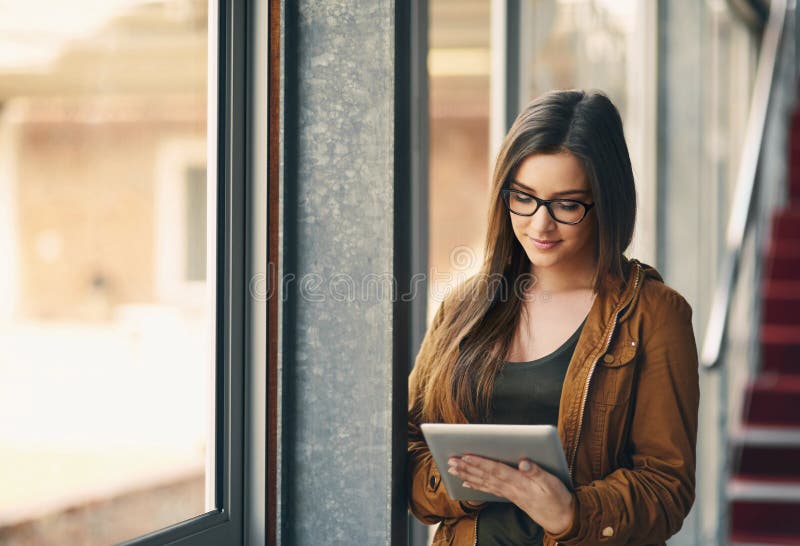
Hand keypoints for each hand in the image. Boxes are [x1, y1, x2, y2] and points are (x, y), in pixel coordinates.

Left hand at [447, 455, 574, 534]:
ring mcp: (509, 494)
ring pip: (484, 483)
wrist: (561, 518)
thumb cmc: (558, 498)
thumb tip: (523, 462)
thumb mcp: (552, 483)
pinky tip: (466, 483)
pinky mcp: (510, 496)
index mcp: (520, 483)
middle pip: (485, 476)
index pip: (496, 470)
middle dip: (467, 468)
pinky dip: (476, 486)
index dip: (480, 463)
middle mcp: (511, 489)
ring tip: (453, 469)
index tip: (465, 456)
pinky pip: (489, 490)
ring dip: (467, 475)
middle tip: (450, 461)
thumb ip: (537, 472)